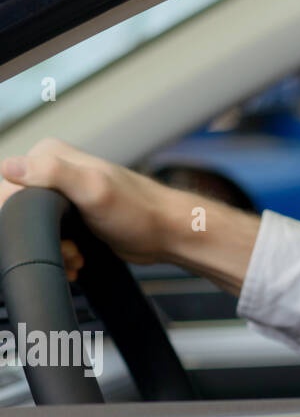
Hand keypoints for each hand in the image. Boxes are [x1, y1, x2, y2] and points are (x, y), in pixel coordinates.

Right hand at [0, 137, 179, 280]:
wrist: (167, 233)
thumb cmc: (139, 210)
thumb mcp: (93, 189)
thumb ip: (53, 174)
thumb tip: (10, 167)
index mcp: (49, 155)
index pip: (6, 186)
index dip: (16, 217)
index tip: (44, 233)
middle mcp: (52, 171)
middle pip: (16, 211)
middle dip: (36, 238)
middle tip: (67, 249)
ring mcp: (61, 194)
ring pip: (31, 229)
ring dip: (50, 250)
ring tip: (74, 257)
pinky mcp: (70, 217)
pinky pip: (47, 238)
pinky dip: (58, 255)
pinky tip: (76, 261)